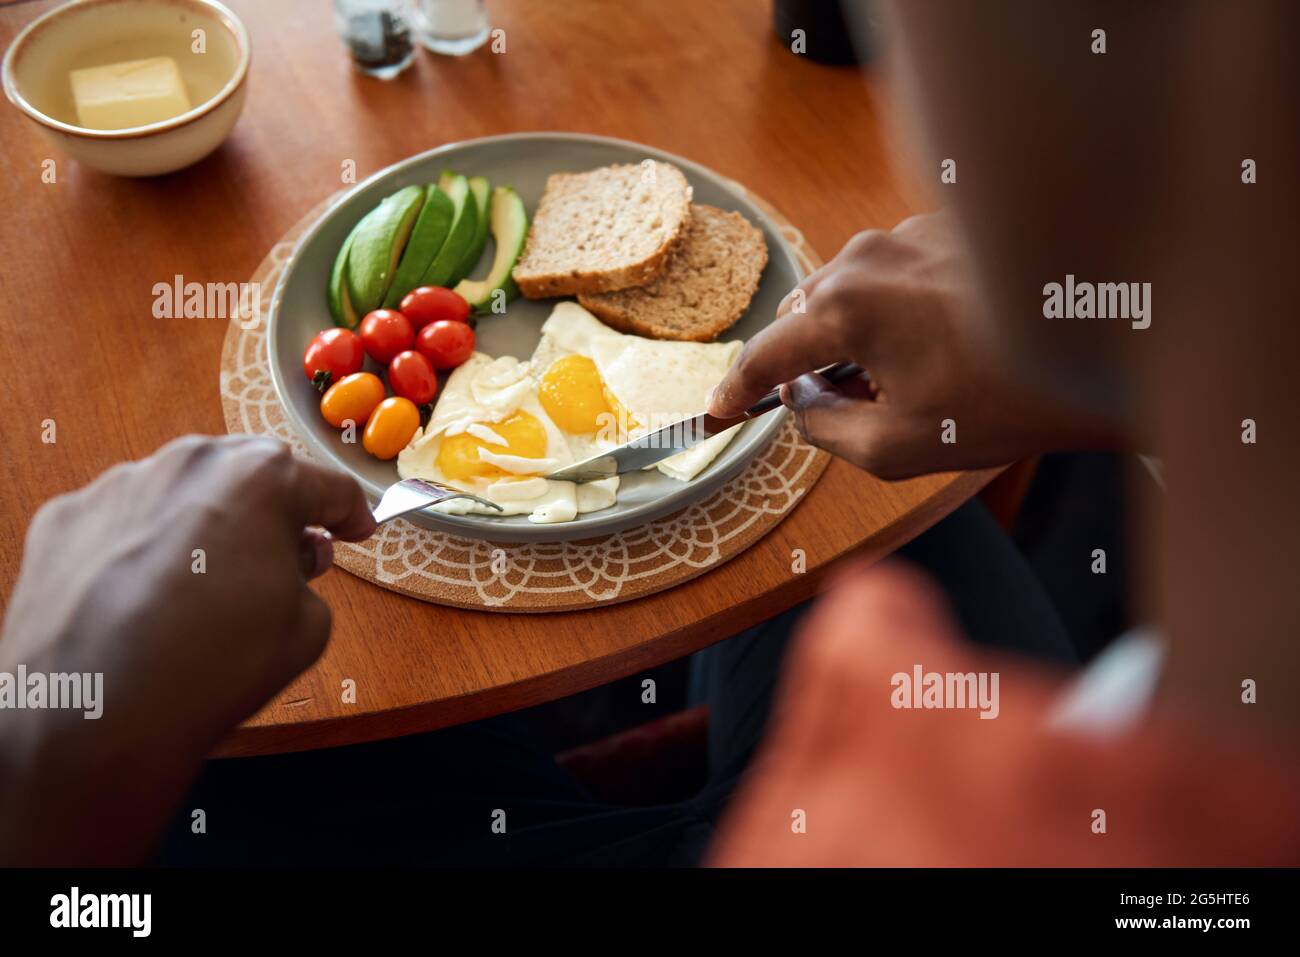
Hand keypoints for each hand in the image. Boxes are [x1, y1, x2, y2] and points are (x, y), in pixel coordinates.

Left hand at [0, 435, 374, 862]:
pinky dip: (144, 547)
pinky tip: (146, 596)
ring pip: (183, 492)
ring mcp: (120, 484)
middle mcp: (189, 463)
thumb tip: (289, 563)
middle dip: (273, 511)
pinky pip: (124, 521)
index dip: (350, 513)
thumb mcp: (308, 628)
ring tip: (206, 583)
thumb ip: (310, 576)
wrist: (94, 713)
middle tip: (284, 557)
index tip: (355, 531)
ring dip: (206, 525)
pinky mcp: (67, 517)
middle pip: (250, 473)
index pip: (326, 485)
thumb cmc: (216, 665)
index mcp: (262, 479)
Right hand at [708, 210, 1116, 478]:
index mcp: (844, 310)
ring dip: (857, 338)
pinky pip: (892, 274)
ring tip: (912, 380)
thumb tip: (802, 402)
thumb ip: (824, 429)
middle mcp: (865, 258)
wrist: (1108, 348)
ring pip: (848, 294)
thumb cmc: (1006, 402)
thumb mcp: (896, 447)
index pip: (766, 356)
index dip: (735, 392)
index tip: (718, 413)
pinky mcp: (945, 229)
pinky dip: (895, 311)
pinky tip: (944, 345)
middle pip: (805, 319)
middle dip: (813, 365)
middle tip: (852, 408)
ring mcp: (907, 235)